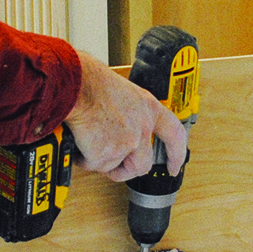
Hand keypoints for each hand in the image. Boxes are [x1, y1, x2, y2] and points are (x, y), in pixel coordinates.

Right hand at [65, 54, 187, 182]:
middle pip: (143, 164)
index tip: (173, 166)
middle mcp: (142, 126)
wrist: (77, 84)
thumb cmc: (91, 81)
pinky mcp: (109, 153)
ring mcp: (128, 142)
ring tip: (88, 146)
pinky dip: (84, 158)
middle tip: (114, 168)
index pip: (174, 135)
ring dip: (101, 162)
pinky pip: (95, 165)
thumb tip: (117, 126)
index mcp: (148, 108)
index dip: (175, 154)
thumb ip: (127, 113)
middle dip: (126, 170)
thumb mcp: (121, 92)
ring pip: (115, 168)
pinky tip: (79, 142)